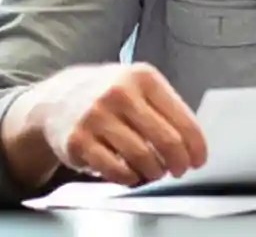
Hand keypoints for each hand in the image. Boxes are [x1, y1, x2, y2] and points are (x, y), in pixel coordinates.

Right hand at [1, 63, 207, 188]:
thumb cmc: (111, 95)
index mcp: (143, 78)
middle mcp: (119, 94)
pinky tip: (133, 175)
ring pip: (141, 156)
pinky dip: (129, 177)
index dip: (195, 145)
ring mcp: (96, 117)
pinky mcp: (78, 141)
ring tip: (157, 172)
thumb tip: (192, 142)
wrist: (57, 98)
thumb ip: (165, 107)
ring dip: (155, 171)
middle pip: (165, 139)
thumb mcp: (139, 86)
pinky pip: (114, 168)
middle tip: (181, 170)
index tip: (199, 159)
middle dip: (179, 161)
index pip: (182, 118)